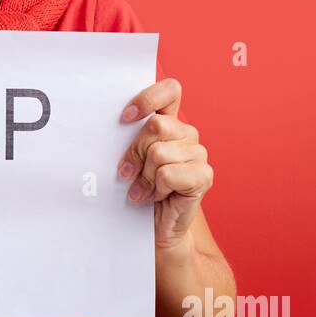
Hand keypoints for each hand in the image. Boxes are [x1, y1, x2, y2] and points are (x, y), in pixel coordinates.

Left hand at [117, 78, 212, 249]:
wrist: (154, 226)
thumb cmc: (138, 189)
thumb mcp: (128, 158)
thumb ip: (127, 138)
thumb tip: (112, 125)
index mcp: (170, 122)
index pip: (169, 90)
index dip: (147, 99)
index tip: (124, 118)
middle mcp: (187, 133)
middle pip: (155, 126)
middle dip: (135, 152)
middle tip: (128, 172)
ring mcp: (198, 154)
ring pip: (159, 153)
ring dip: (144, 176)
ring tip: (143, 188)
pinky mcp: (204, 176)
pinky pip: (169, 174)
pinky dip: (156, 188)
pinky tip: (155, 196)